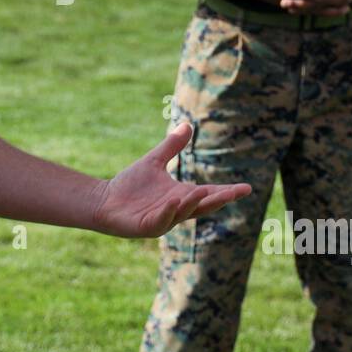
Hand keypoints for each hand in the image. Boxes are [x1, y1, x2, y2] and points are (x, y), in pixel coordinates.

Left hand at [89, 123, 250, 237]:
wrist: (104, 200)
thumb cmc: (130, 185)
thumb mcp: (154, 161)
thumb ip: (171, 146)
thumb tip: (188, 125)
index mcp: (181, 196)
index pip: (209, 194)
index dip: (227, 192)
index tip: (247, 188)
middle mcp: (176, 209)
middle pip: (202, 206)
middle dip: (219, 200)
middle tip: (236, 193)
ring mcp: (163, 220)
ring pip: (183, 213)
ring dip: (193, 203)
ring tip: (202, 192)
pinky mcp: (147, 226)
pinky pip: (161, 221)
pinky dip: (168, 212)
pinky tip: (174, 201)